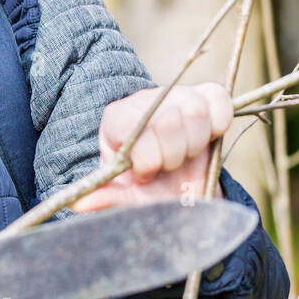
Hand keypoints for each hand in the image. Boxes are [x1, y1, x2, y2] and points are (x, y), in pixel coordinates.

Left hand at [72, 83, 233, 212]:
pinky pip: (220, 103)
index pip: (133, 128)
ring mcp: (176, 93)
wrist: (183, 190)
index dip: (147, 159)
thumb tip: (78, 204)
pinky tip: (205, 140)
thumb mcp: (130, 198)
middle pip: (167, 121)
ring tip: (184, 155)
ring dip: (194, 145)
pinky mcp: (207, 95)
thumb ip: (109, 197)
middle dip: (172, 156)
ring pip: (194, 112)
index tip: (146, 174)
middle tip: (167, 167)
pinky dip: (218, 126)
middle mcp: (144, 100)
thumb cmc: (151, 190)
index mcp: (117, 119)